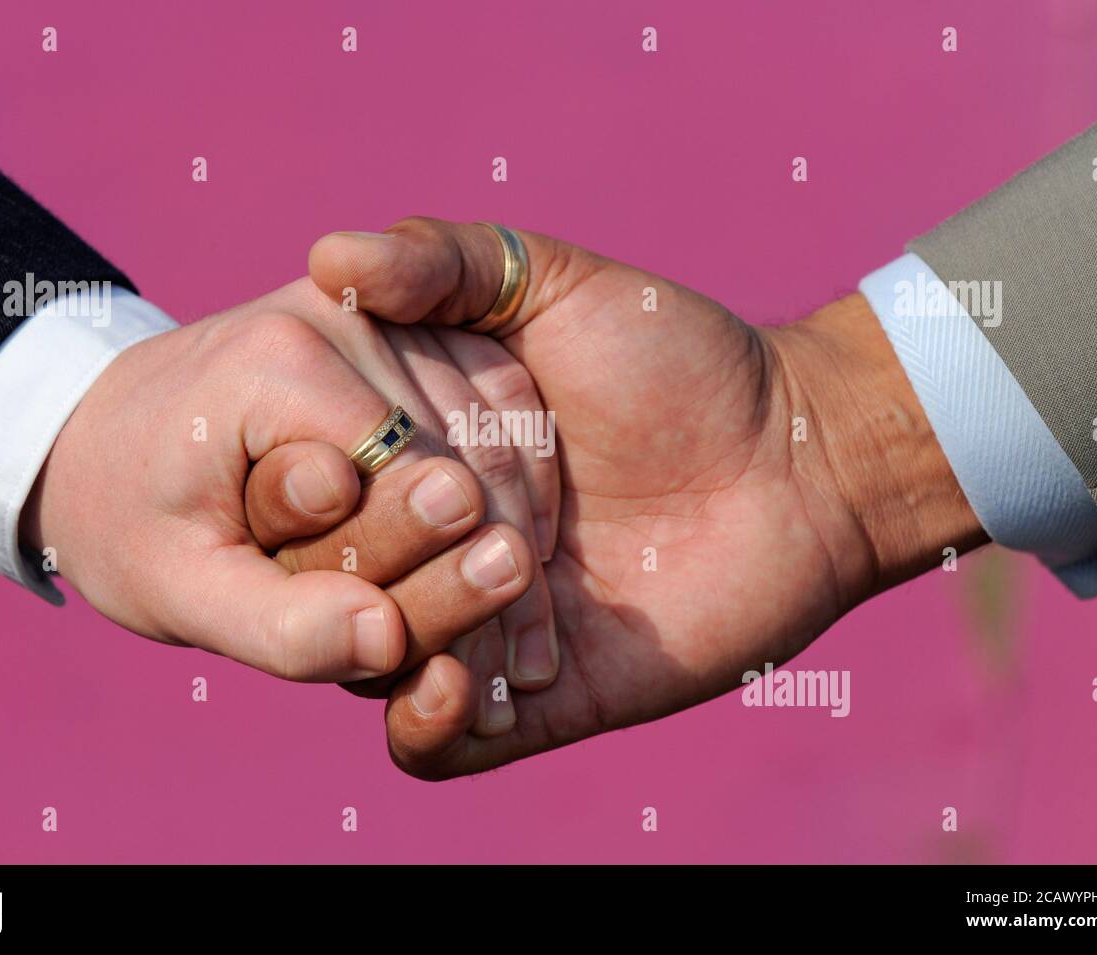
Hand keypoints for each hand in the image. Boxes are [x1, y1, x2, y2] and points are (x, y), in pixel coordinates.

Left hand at [20, 280, 539, 683]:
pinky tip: (483, 550)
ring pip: (495, 437)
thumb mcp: (180, 596)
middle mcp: (346, 313)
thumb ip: (283, 628)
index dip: (427, 579)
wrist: (100, 437)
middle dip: (470, 565)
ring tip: (489, 616)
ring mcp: (381, 313)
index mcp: (284, 364)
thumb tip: (391, 639)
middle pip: (463, 459)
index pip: (416, 488)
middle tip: (483, 653)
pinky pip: (497, 413)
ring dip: (505, 532)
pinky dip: (511, 488)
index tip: (415, 644)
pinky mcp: (403, 326)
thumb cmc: (131, 521)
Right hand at [304, 218, 987, 776]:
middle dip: (370, 558)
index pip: (308, 497)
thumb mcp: (549, 281)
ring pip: (375, 669)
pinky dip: (424, 727)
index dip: (301, 484)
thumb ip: (441, 260)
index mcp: (414, 460)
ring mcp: (477, 627)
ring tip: (492, 575)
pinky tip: (457, 683)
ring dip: (409, 634)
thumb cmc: (674, 354)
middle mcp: (430, 548)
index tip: (328, 458)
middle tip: (454, 509)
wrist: (795, 457)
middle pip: (332, 587)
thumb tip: (324, 251)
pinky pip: (438, 750)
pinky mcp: (533, 701)